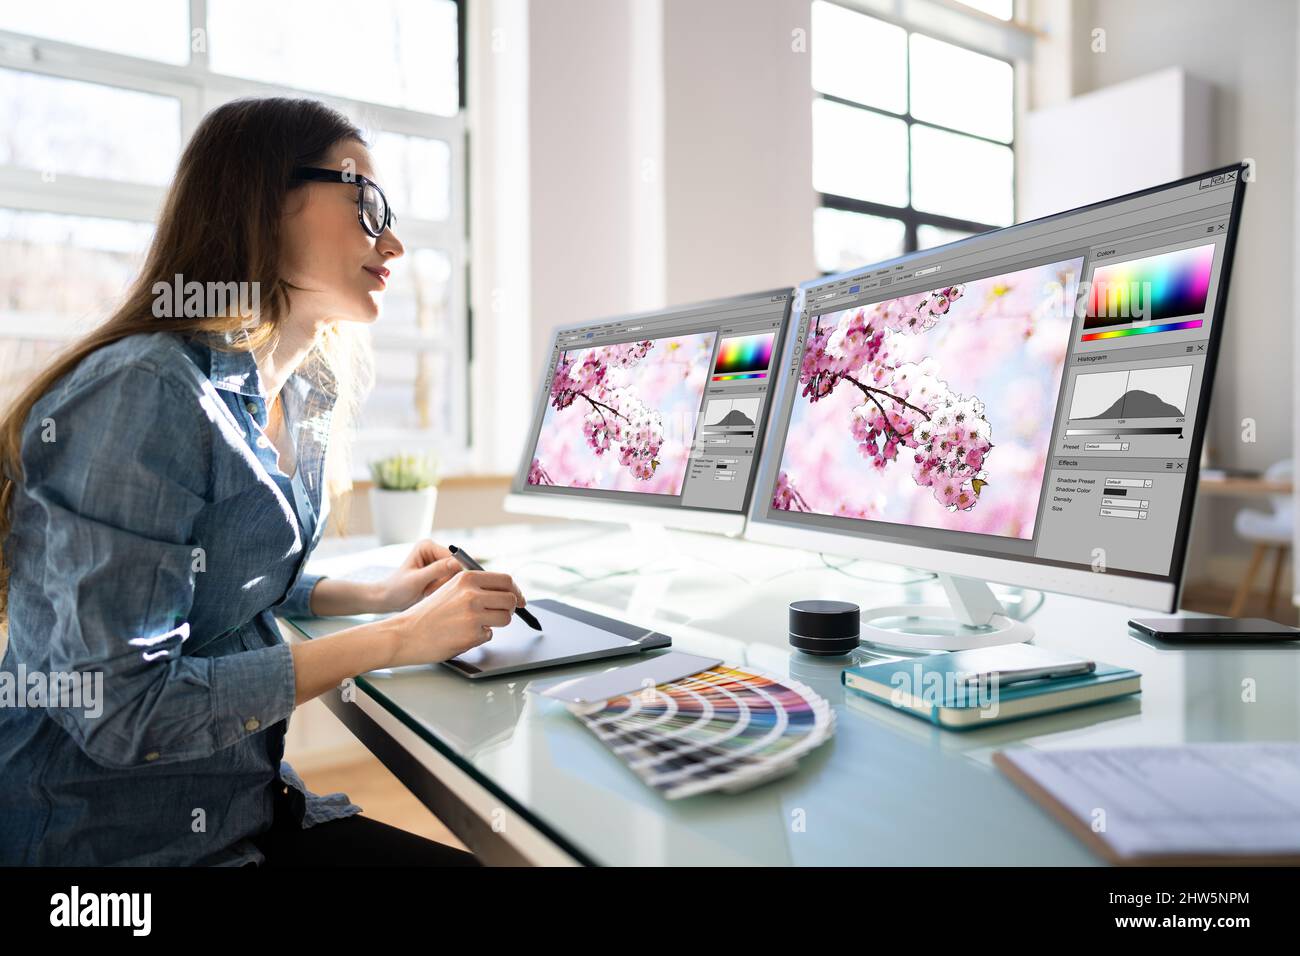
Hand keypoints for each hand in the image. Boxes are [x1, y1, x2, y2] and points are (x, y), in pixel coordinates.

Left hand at [370, 539, 464, 613]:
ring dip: (442, 586)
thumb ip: (437, 570)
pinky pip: (450, 581)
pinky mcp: (438, 572)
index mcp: (427, 546)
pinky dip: (441, 589)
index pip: (452, 557)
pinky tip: (428, 591)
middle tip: (428, 590)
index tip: (437, 586)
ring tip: (426, 591)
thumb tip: (457, 563)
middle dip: (444, 581)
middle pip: (455, 566)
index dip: (450, 572)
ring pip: (453, 576)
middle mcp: (433, 551)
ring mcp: (436, 562)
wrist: (388, 599)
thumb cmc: (397, 588)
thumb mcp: (417, 580)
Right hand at [386, 569, 524, 665]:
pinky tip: (462, 634)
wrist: (405, 633)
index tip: (519, 600)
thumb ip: (475, 587)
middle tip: (501, 614)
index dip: (516, 591)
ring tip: (476, 625)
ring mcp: (473, 615)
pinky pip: (489, 635)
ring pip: (505, 618)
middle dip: (510, 609)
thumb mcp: (450, 589)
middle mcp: (472, 593)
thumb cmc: (427, 613)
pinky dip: (480, 636)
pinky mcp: (472, 634)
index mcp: (466, 578)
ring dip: (496, 624)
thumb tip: (506, 592)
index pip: (506, 580)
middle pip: (511, 599)